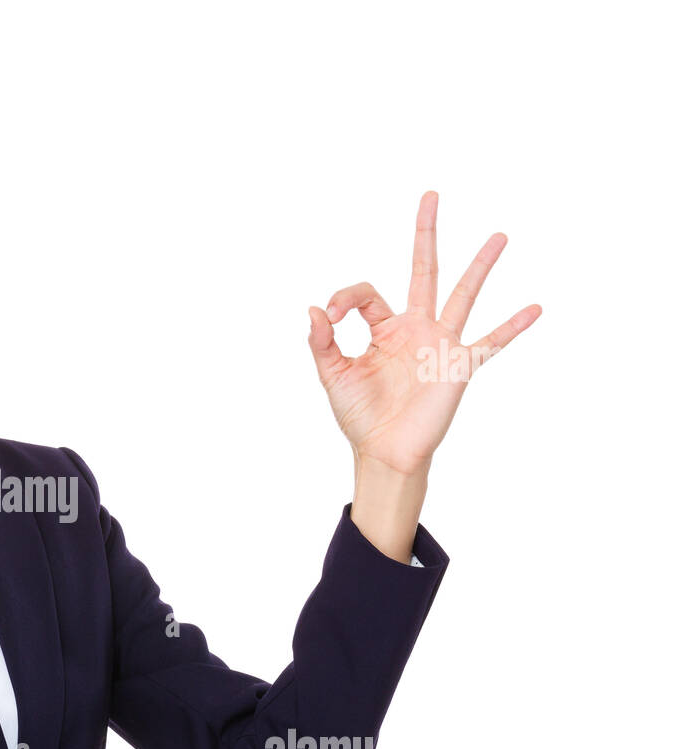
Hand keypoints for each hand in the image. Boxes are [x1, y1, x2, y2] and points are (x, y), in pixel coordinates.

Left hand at [307, 191, 541, 477]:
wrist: (384, 452)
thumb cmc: (359, 416)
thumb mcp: (333, 375)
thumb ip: (322, 342)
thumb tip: (314, 308)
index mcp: (384, 329)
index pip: (366, 293)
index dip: (344, 299)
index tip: (330, 319)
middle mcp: (415, 328)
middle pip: (423, 271)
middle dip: (425, 234)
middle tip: (430, 196)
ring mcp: (440, 344)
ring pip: (463, 295)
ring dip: (480, 266)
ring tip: (499, 235)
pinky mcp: (459, 366)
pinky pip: (490, 343)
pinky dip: (512, 327)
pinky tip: (536, 307)